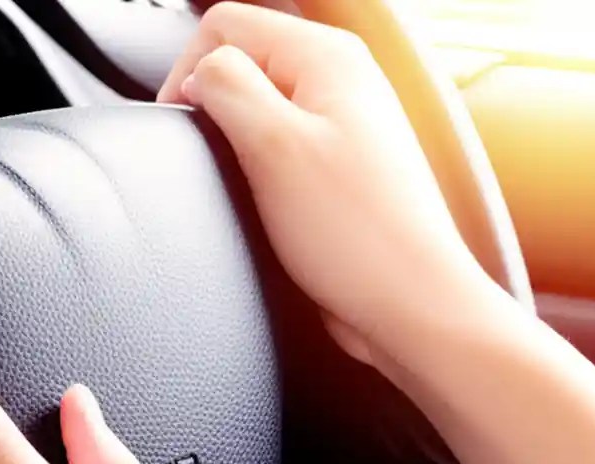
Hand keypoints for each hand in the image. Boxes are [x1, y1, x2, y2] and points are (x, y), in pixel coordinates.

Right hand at [158, 2, 500, 364]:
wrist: (411, 305)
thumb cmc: (355, 234)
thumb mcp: (272, 146)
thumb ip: (226, 87)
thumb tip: (198, 72)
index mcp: (328, 57)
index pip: (224, 25)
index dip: (187, 69)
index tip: (183, 126)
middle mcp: (342, 79)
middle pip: (242, 61)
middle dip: (214, 105)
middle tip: (219, 160)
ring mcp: (345, 123)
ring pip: (258, 106)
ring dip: (237, 140)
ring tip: (251, 184)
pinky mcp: (341, 166)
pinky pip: (280, 144)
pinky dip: (260, 165)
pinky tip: (268, 200)